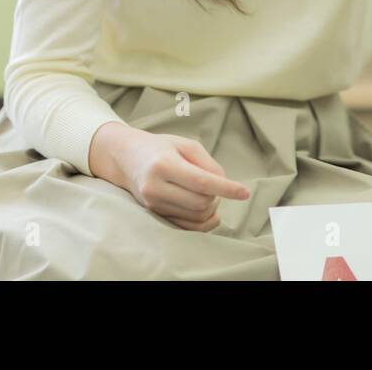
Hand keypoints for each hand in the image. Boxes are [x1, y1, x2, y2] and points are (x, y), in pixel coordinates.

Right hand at [88, 122, 250, 230]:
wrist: (126, 158)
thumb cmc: (160, 148)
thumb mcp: (186, 145)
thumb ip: (208, 163)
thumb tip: (224, 185)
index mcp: (164, 164)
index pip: (202, 182)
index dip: (226, 188)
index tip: (245, 192)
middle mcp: (155, 187)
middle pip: (201, 202)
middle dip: (217, 196)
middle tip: (217, 185)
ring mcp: (152, 204)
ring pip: (195, 216)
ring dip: (210, 207)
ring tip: (208, 193)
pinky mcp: (154, 214)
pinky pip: (185, 226)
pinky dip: (202, 222)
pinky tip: (210, 212)